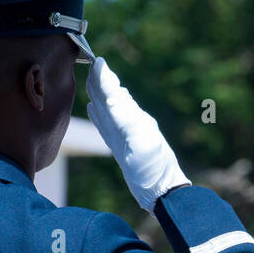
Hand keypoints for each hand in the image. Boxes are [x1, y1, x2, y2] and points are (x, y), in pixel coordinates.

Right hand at [86, 57, 189, 212]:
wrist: (162, 192)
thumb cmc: (153, 168)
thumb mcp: (140, 140)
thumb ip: (126, 115)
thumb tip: (114, 89)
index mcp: (134, 118)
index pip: (115, 93)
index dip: (105, 78)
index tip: (97, 61)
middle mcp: (130, 123)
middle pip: (111, 98)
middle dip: (100, 82)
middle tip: (91, 64)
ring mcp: (125, 135)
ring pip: (107, 110)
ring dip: (99, 96)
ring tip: (91, 82)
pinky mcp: (121, 148)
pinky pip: (106, 127)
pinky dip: (98, 117)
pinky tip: (94, 110)